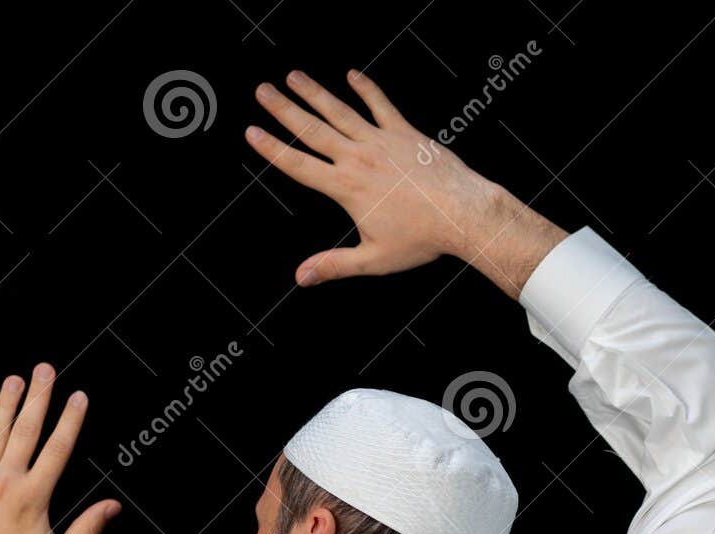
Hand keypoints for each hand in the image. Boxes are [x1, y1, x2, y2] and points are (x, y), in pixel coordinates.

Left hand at [0, 364, 119, 533]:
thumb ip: (87, 530)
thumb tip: (113, 507)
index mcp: (33, 497)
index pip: (57, 448)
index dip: (71, 420)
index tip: (79, 397)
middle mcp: (5, 483)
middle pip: (25, 430)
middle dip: (38, 397)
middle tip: (45, 370)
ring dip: (5, 405)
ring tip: (14, 380)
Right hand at [245, 70, 567, 296]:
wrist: (462, 213)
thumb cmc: (421, 239)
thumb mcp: (373, 259)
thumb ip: (334, 265)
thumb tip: (301, 277)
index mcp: (347, 187)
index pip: (298, 165)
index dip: (272, 148)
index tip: (251, 131)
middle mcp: (359, 158)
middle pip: (312, 130)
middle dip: (283, 109)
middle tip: (261, 91)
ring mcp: (382, 141)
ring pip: (340, 111)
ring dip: (314, 92)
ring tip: (293, 76)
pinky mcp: (405, 133)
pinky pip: (380, 104)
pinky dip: (366, 88)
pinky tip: (352, 74)